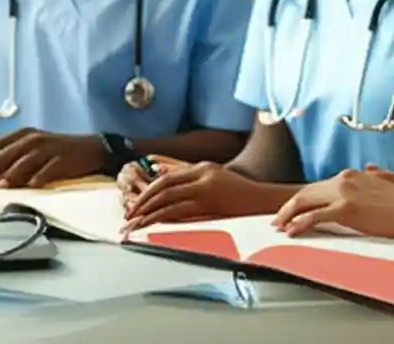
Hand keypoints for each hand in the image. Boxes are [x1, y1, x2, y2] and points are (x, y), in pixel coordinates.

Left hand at [0, 128, 105, 187]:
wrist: (91, 149)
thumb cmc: (56, 152)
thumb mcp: (31, 149)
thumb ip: (9, 158)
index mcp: (21, 135)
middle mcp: (32, 138)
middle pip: (5, 153)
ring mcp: (48, 148)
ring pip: (25, 160)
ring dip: (12, 173)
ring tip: (1, 184)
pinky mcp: (62, 158)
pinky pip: (49, 169)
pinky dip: (40, 177)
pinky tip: (32, 185)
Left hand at [122, 162, 266, 232]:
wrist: (265, 201)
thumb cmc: (242, 193)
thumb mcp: (216, 177)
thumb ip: (190, 176)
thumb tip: (160, 171)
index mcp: (203, 168)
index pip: (167, 178)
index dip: (149, 192)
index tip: (135, 205)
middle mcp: (203, 175)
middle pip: (164, 187)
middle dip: (143, 202)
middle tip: (129, 216)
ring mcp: (208, 189)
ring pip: (169, 200)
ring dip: (149, 213)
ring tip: (135, 224)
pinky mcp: (213, 204)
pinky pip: (182, 212)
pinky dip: (164, 218)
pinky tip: (154, 225)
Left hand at [271, 169, 393, 238]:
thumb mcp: (391, 180)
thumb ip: (377, 174)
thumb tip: (370, 168)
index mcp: (354, 175)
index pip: (320, 187)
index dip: (304, 199)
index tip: (294, 209)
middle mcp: (345, 180)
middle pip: (307, 192)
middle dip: (289, 207)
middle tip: (278, 220)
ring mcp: (344, 193)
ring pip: (305, 202)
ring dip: (289, 215)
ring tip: (279, 227)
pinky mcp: (347, 209)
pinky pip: (315, 216)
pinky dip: (299, 224)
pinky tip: (292, 231)